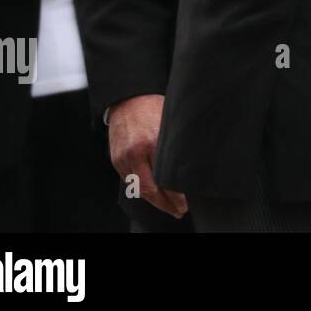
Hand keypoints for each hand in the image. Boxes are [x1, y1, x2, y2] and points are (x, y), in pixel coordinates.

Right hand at [108, 94, 188, 217]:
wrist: (127, 99)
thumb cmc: (153, 107)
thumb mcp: (169, 123)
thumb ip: (176, 145)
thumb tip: (193, 163)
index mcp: (152, 142)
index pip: (165, 178)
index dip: (176, 195)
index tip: (186, 203)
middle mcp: (135, 153)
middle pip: (150, 190)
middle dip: (166, 204)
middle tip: (179, 211)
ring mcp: (123, 158)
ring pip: (138, 189)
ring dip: (154, 201)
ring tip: (169, 207)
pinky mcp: (116, 160)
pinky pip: (129, 182)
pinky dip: (142, 191)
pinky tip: (154, 195)